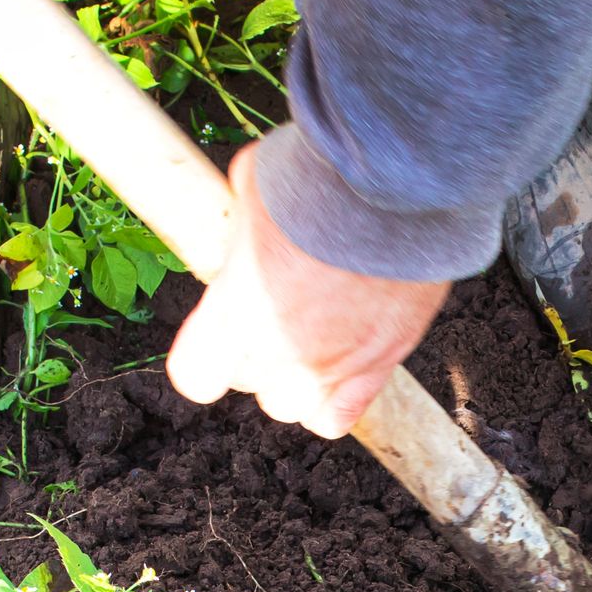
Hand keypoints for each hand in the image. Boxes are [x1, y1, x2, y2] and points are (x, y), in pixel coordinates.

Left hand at [167, 142, 448, 438]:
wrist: (396, 185)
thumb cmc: (319, 178)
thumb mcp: (248, 187)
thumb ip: (237, 230)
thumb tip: (240, 233)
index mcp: (236, 312)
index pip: (196, 375)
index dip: (201, 357)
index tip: (211, 335)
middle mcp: (281, 351)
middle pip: (250, 383)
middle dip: (253, 353)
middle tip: (269, 314)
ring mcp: (334, 364)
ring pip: (295, 406)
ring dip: (293, 379)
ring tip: (306, 340)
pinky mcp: (382, 362)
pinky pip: (343, 413)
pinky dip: (335, 398)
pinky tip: (337, 366)